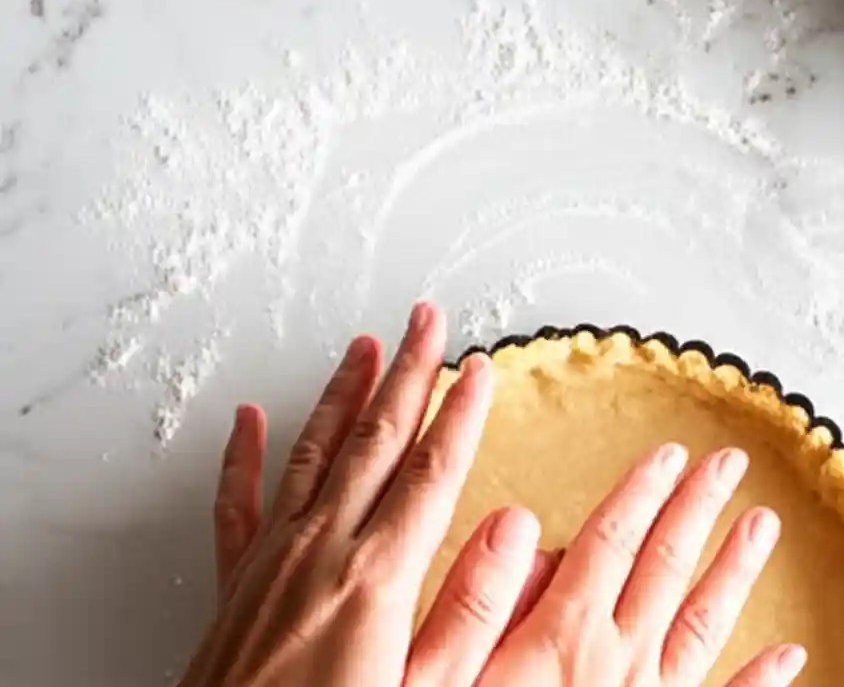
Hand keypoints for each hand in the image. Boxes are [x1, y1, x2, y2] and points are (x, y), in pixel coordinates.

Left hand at [182, 303, 550, 686]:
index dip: (463, 413)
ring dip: (343, 393)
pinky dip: (243, 453)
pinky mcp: (236, 585)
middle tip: (427, 320)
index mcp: (375, 577)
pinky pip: (238, 500)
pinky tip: (248, 419)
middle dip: (408, 372)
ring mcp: (272, 562)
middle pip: (376, 440)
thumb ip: (472, 613)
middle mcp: (320, 552)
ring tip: (364, 346)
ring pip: (313, 451)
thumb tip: (516, 533)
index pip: (433, 470)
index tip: (482, 367)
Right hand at [473, 443, 807, 686]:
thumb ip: (479, 602)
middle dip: (697, 508)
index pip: (612, 542)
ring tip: (763, 523)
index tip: (669, 453)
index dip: (640, 492)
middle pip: (666, 567)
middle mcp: (618, 663)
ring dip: (734, 568)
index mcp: (563, 639)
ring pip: (704, 622)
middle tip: (730, 464)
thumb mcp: (441, 677)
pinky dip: (762, 682)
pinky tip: (791, 656)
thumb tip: (518, 528)